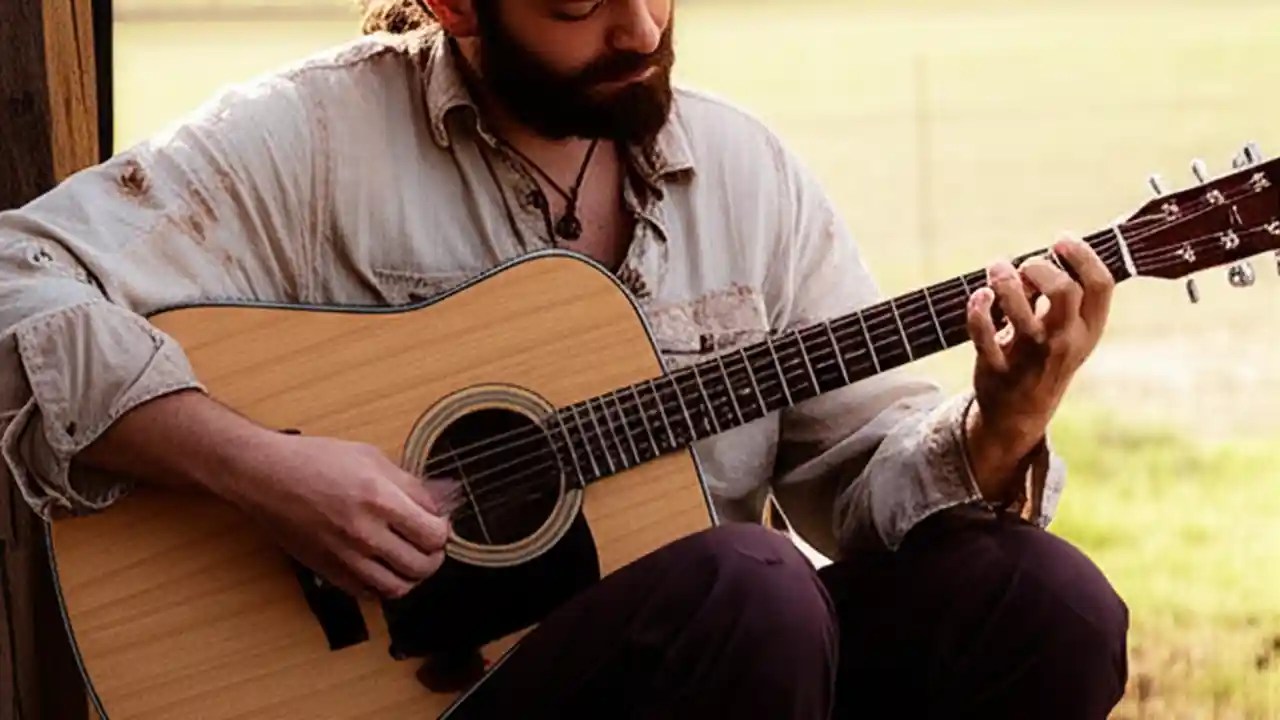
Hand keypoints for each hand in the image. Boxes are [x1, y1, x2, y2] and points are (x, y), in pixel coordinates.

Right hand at [219, 432, 452, 598]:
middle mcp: (365, 534)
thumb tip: (437, 507)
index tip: (438, 524)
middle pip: (422, 566)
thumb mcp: (372, 458)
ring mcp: (346, 558)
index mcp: (380, 500)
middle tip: (429, 544)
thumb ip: (409, 485)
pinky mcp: (328, 571)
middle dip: (433, 556)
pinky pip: (369, 594)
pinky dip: (383, 587)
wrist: (267, 477)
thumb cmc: (316, 460)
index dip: (443, 532)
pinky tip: (383, 568)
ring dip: (411, 576)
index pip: (434, 535)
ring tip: (409, 559)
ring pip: (398, 588)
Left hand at [964, 235, 1114, 499]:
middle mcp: (1065, 343)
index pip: (1101, 284)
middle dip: (1039, 267)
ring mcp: (1031, 357)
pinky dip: (978, 309)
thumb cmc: (1045, 356)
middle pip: (1064, 291)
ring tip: (996, 270)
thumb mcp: (1066, 330)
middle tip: (1025, 266)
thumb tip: (1035, 259)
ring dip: (1004, 281)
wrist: (1020, 413)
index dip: (1082, 254)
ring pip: (1020, 310)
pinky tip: (980, 296)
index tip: (1060, 240)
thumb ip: (1057, 294)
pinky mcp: (998, 368)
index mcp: (1089, 329)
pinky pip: (984, 335)